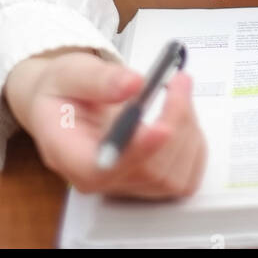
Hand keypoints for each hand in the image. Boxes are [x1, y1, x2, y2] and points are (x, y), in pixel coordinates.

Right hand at [3, 49, 206, 199]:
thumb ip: (99, 79)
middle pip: (148, 172)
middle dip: (174, 122)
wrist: (64, 102)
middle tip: (178, 79)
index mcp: (68, 155)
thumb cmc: (63, 89)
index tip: (162, 126)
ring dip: (187, 128)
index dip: (136, 152)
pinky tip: (183, 114)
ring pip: (172, 176)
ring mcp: (124, 184)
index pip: (102, 170)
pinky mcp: (147, 181)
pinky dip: (193, 145)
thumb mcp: (69, 73)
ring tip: (178, 88)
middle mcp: (97, 179)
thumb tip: (134, 84)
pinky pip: (184, 178)